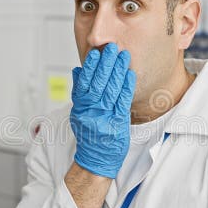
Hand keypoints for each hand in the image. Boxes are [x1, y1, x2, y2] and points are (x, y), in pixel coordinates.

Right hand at [70, 43, 135, 177]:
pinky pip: (123, 102)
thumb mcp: (78, 113)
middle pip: (98, 84)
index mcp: (80, 108)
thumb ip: (79, 92)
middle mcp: (91, 112)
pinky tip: (129, 74)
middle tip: (112, 48)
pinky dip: (126, 87)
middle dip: (106, 64)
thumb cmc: (89, 135)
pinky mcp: (118, 124)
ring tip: (123, 56)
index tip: (95, 53)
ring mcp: (104, 118)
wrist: (96, 159)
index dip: (90, 68)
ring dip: (118, 71)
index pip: (84, 84)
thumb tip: (77, 71)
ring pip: (111, 91)